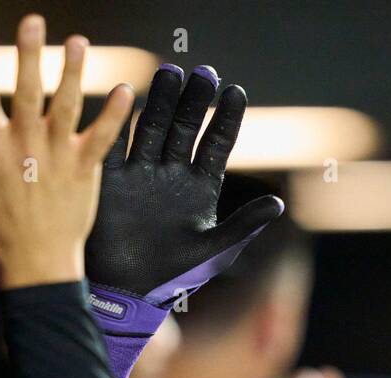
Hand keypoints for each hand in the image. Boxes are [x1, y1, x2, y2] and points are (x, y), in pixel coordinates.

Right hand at [0, 14, 132, 289]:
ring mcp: (57, 156)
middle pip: (27, 90)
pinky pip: (102, 137)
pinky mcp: (84, 169)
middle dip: (29, 53)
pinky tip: (124, 90)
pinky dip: (114, 115)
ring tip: (77, 41)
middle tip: (32, 21)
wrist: (38, 266)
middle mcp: (25, 146)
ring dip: (72, 71)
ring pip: (66, 105)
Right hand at [84, 63, 284, 305]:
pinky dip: (119, 123)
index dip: (227, 118)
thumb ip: (244, 225)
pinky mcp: (111, 181)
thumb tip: (279, 204)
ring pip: (153, 128)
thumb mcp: (214, 251)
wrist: (126, 293)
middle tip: (203, 72)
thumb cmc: (174, 277)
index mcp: (200, 187)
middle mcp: (171, 174)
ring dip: (161, 101)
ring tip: (170, 72)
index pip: (218, 144)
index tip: (235, 91)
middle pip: (185, 127)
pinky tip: (126, 98)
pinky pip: (114, 145)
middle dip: (194, 100)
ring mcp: (141, 174)